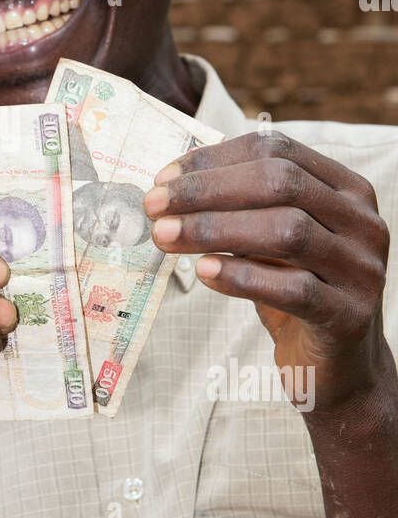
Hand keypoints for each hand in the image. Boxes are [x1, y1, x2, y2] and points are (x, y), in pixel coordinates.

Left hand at [143, 129, 394, 413]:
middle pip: (282, 184)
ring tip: (166, 236)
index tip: (163, 178)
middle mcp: (362, 222)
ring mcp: (362, 269)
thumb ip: (240, 207)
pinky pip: (294, 289)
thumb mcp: (270, 240)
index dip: (215, 160)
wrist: (338, 366)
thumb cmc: (295, 290)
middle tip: (154, 206)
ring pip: (287, 231)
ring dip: (216, 229)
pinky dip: (242, 276)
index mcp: (345, 190)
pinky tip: (203, 272)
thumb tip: (170, 185)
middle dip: (208, 191)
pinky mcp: (350, 316)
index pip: (278, 151)